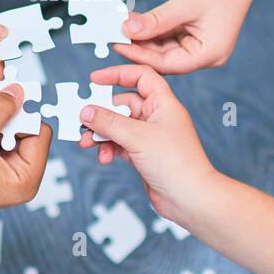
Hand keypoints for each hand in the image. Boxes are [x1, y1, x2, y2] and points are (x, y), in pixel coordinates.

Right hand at [76, 65, 215, 224]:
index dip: (117, 74)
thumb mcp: (137, 137)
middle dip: (102, 113)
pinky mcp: (144, 154)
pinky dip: (109, 148)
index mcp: (163, 103)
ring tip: (88, 142)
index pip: (140, 77)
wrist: (189, 198)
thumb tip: (87, 111)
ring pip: (118, 126)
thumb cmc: (177, 164)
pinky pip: (120, 144)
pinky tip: (103, 156)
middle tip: (84, 121)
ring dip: (102, 133)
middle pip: (123, 104)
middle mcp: (157, 117)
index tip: (95, 79)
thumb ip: (109, 122)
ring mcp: (150, 136)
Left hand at [114, 0, 258, 73]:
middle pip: (165, 58)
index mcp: (210, 54)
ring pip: (164, 46)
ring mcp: (201, 42)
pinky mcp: (195, 30)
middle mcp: (206, 53)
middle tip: (113, 34)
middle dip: (139, 45)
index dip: (140, 55)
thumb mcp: (185, 3)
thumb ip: (156, 20)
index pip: (168, 63)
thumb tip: (128, 29)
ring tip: (120, 25)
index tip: (117, 45)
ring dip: (143, 35)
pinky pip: (169, 34)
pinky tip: (134, 19)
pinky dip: (152, 27)